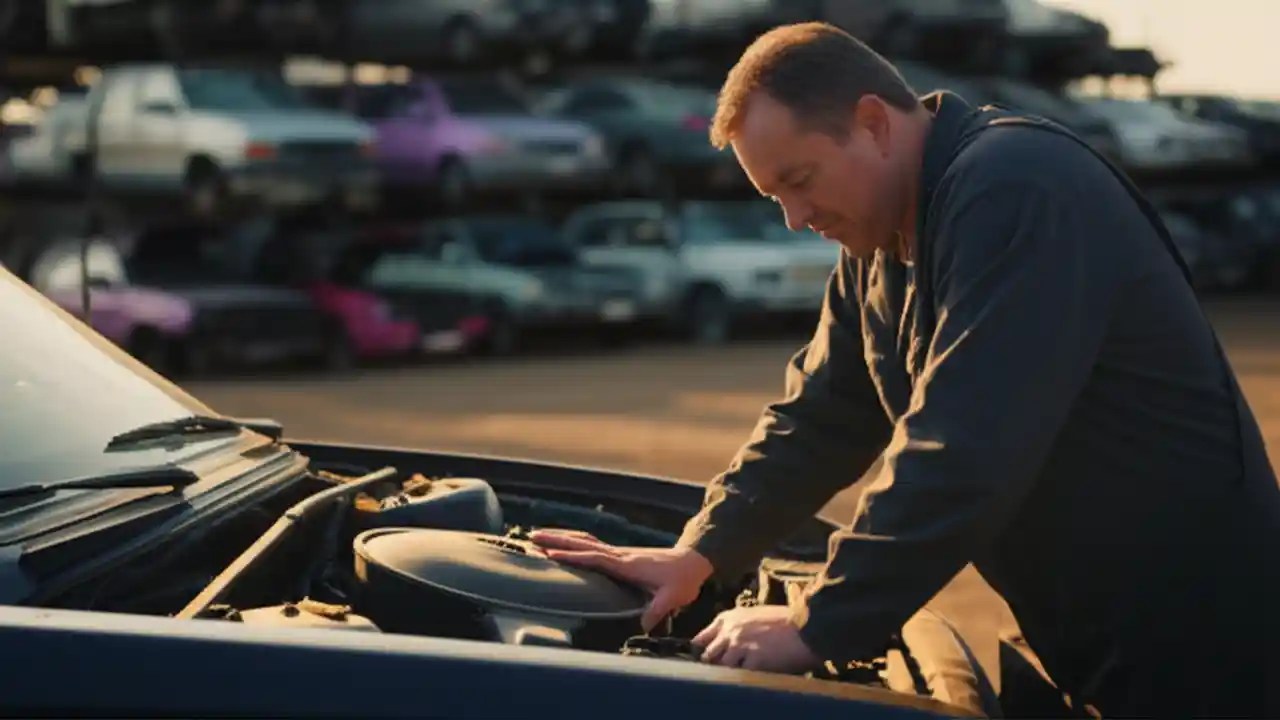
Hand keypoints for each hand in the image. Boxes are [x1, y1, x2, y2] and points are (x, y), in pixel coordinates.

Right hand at [529, 529, 712, 630]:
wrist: (693, 560)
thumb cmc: (682, 579)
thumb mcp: (673, 597)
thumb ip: (658, 610)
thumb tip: (643, 626)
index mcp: (626, 564)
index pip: (594, 558)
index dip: (572, 556)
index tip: (550, 553)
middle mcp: (619, 555)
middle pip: (583, 543)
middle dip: (558, 539)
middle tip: (533, 536)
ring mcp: (619, 553)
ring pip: (586, 541)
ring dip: (563, 537)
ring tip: (540, 535)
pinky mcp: (621, 555)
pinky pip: (592, 545)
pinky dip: (575, 542)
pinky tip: (567, 542)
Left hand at [693, 605, 821, 672]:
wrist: (805, 625)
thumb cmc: (785, 619)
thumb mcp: (755, 614)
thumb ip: (738, 626)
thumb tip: (729, 640)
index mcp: (730, 617)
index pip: (705, 635)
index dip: (703, 646)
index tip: (701, 654)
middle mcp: (731, 631)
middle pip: (709, 653)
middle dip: (713, 663)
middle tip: (716, 670)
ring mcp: (740, 646)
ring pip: (722, 666)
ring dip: (727, 672)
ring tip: (732, 677)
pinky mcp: (753, 661)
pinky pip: (740, 675)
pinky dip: (742, 679)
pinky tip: (747, 680)